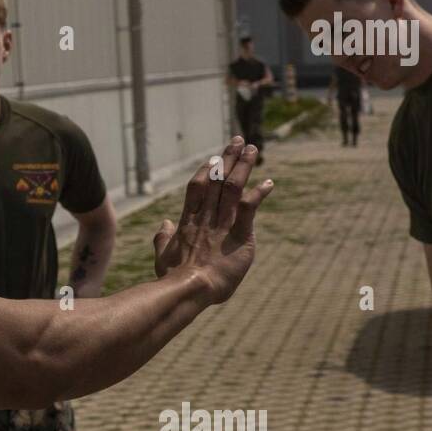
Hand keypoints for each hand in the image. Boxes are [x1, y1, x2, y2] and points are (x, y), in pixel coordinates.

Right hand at [153, 136, 273, 303]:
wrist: (188, 289)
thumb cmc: (173, 278)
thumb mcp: (162, 257)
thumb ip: (162, 238)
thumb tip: (162, 224)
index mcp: (187, 222)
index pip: (197, 188)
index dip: (206, 170)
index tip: (215, 157)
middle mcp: (205, 217)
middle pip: (217, 180)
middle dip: (228, 159)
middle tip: (238, 141)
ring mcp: (222, 224)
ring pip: (233, 187)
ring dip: (243, 167)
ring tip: (252, 150)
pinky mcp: (239, 235)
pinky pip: (249, 208)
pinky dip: (259, 193)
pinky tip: (269, 183)